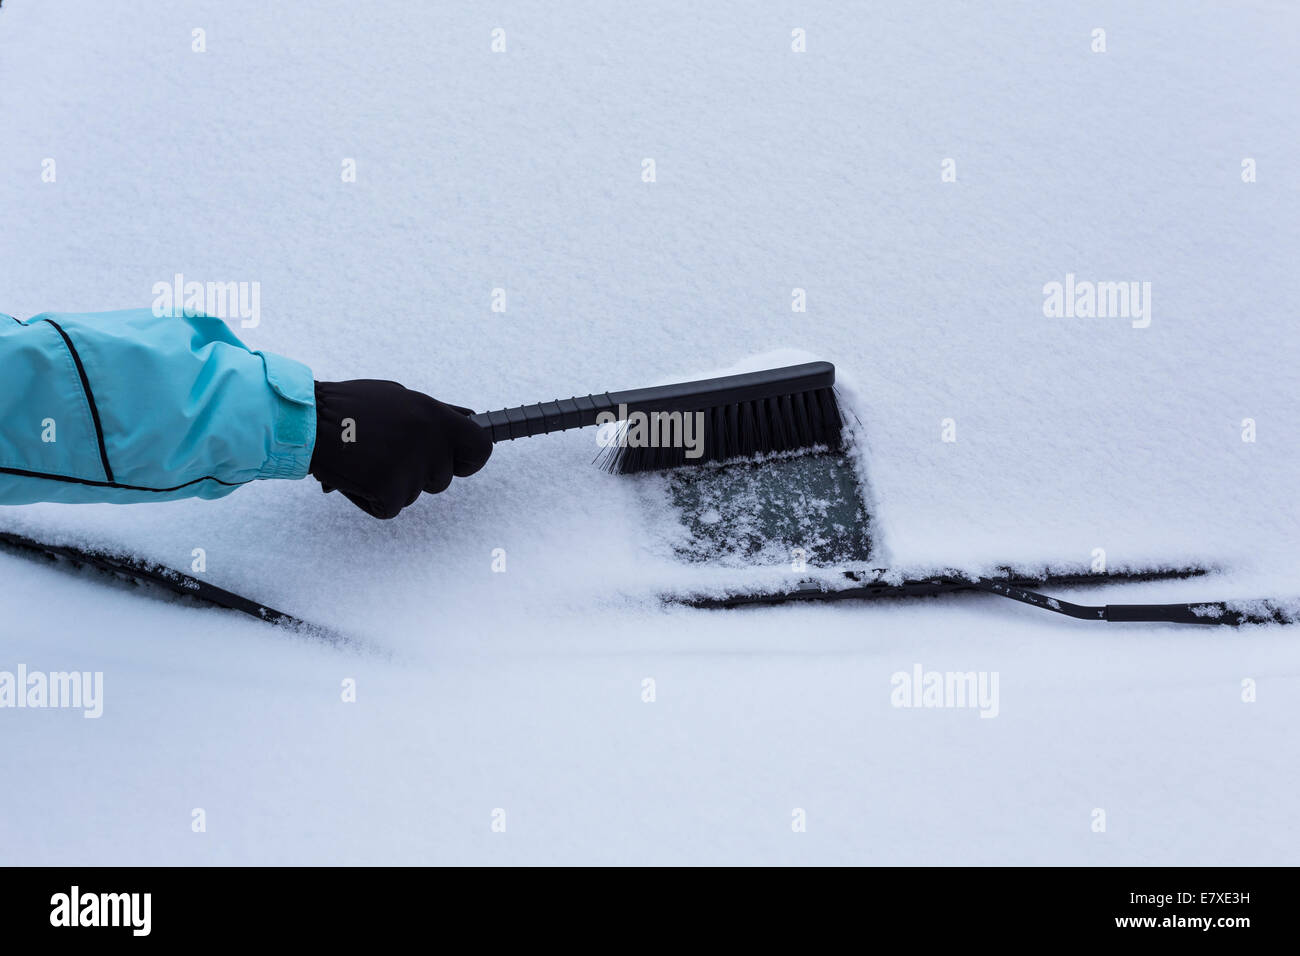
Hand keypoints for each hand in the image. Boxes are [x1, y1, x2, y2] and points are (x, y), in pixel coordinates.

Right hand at [308, 379, 491, 518]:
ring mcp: (412, 469)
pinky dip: (371, 499)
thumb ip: (436, 414)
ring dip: (392, 483)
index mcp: (435, 416)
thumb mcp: (400, 398)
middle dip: (420, 473)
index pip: (481, 448)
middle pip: (443, 478)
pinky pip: (390, 507)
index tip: (458, 462)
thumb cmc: (351, 407)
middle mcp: (430, 442)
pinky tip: (355, 475)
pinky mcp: (391, 492)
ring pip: (414, 493)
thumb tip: (472, 420)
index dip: (469, 459)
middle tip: (387, 453)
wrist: (306, 422)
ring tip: (366, 457)